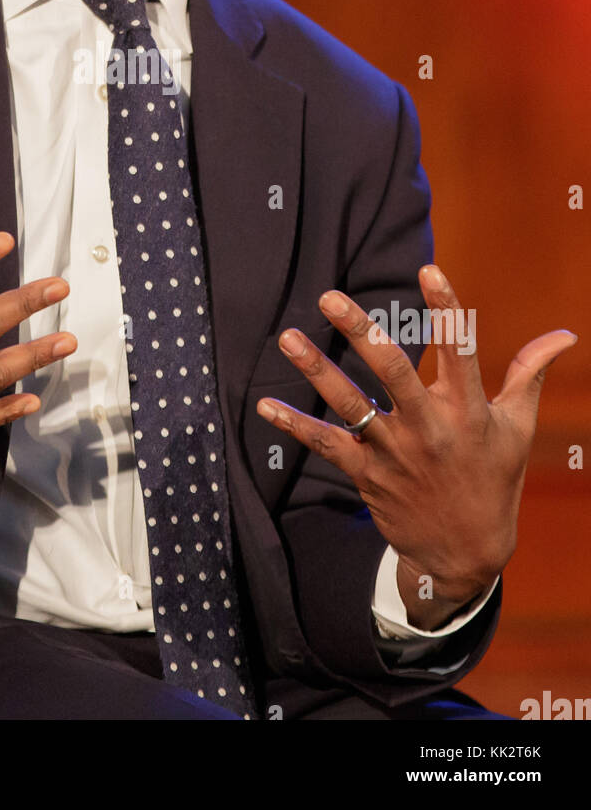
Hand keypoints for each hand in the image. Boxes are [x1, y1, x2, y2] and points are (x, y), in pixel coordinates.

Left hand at [256, 265, 576, 628]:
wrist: (464, 556)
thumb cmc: (494, 480)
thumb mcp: (517, 428)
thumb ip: (529, 374)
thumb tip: (564, 334)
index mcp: (469, 410)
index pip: (460, 350)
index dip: (446, 309)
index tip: (429, 270)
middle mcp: (429, 428)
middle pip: (393, 373)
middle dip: (360, 333)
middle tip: (329, 298)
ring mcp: (394, 452)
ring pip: (350, 406)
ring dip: (316, 372)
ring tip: (288, 339)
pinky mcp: (367, 475)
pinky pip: (325, 445)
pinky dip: (293, 425)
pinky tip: (264, 403)